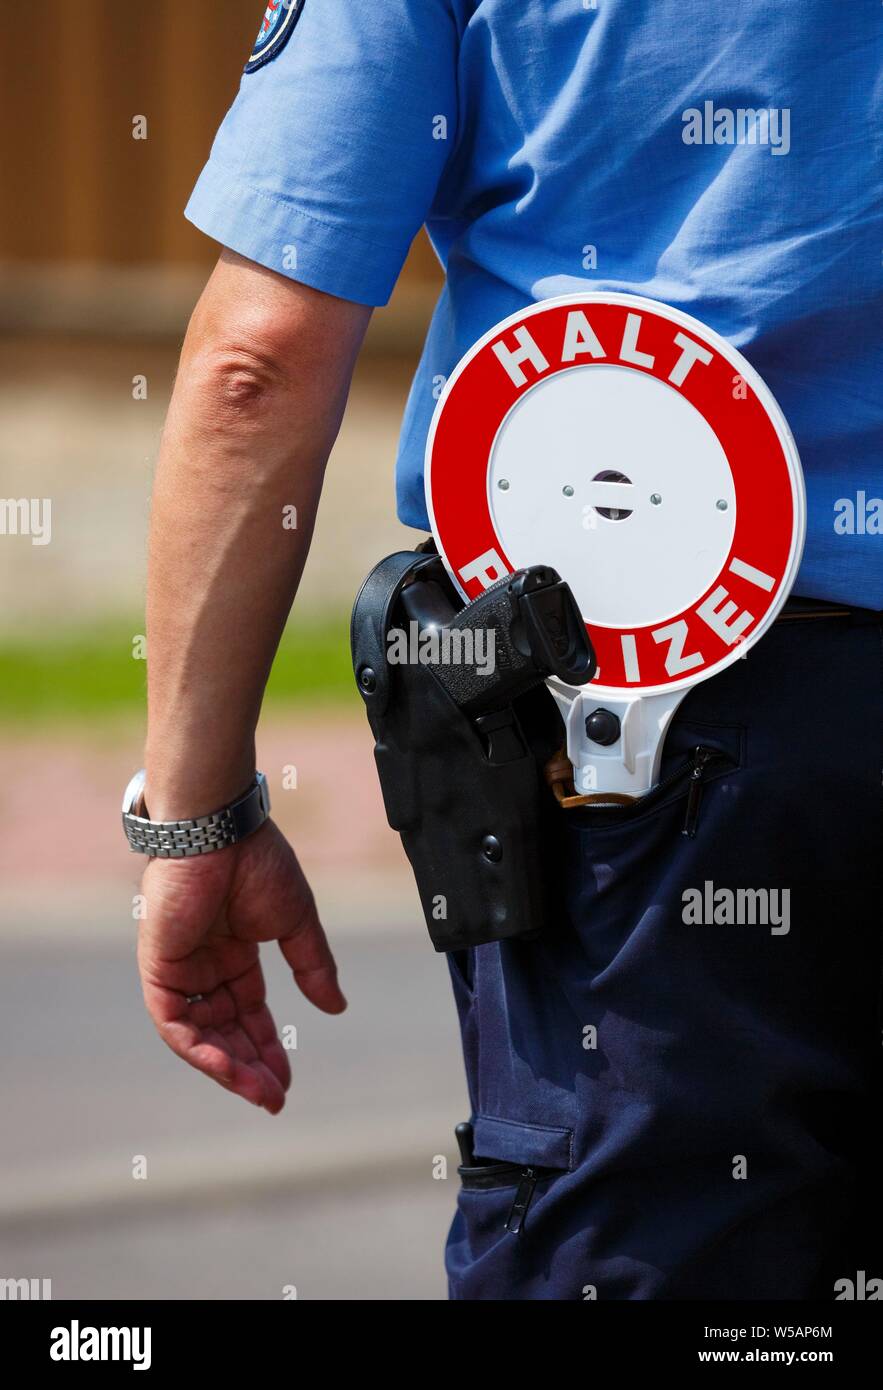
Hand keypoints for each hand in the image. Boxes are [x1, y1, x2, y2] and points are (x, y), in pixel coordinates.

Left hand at [136, 821, 345, 1112]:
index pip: (250, 1012)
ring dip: (227, 1067)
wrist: (221, 830)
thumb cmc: (257, 862)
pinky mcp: (159, 967)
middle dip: (250, 1067)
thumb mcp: (295, 922)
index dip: (268, 1048)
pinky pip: (174, 1022)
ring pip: (198, 1035)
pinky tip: (227, 1068)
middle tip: (275, 1098)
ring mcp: (180, 968)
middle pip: (225, 1031)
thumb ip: (312, 966)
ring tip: (260, 1092)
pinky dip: (199, 1049)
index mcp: (234, 953)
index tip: (288, 1081)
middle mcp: (204, 966)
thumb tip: (336, 1007)